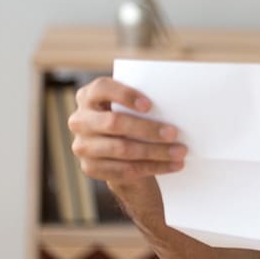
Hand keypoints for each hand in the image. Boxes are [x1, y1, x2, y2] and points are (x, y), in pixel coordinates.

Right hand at [67, 77, 186, 183]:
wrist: (117, 149)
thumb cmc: (130, 117)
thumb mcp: (129, 106)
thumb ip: (141, 102)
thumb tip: (175, 105)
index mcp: (88, 96)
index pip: (102, 88)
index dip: (125, 95)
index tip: (149, 105)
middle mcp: (80, 120)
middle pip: (114, 123)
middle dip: (147, 129)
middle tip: (174, 133)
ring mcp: (83, 146)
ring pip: (122, 149)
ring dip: (155, 152)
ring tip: (179, 152)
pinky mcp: (91, 167)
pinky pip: (125, 170)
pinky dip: (153, 167)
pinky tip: (172, 165)